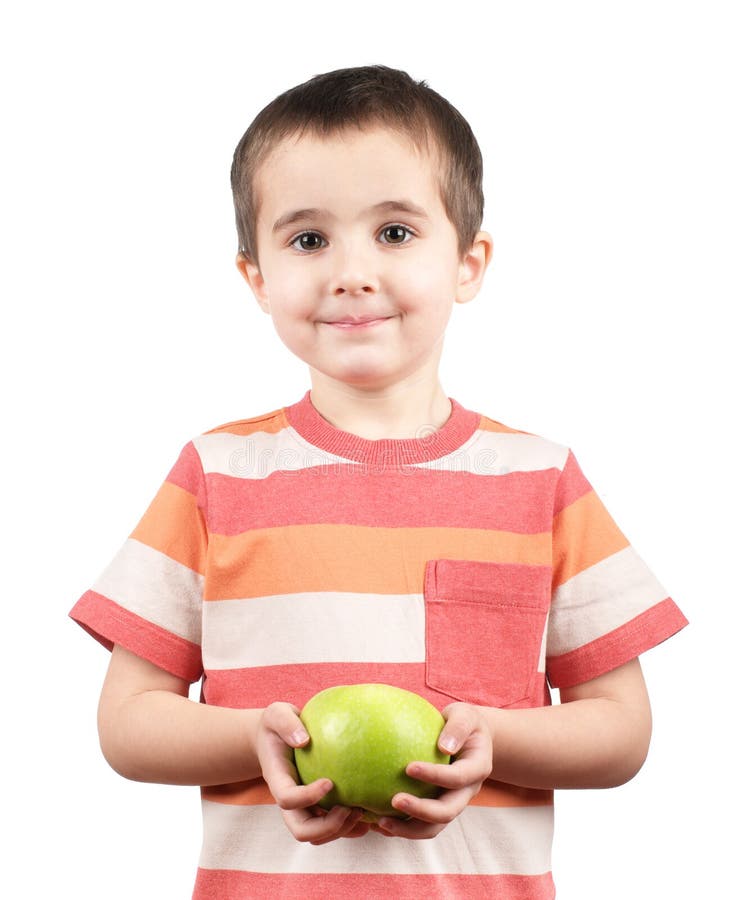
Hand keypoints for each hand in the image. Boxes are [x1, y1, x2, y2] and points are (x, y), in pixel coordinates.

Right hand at [256, 701, 370, 844]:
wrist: (276, 737)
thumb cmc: (278, 724)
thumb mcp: (277, 715)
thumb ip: (286, 723)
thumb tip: (304, 739)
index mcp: (277, 780)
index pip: (287, 799)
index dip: (307, 797)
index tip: (330, 782)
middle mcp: (289, 800)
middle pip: (301, 830)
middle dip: (327, 826)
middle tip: (351, 808)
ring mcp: (303, 807)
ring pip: (317, 836)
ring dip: (340, 830)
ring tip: (363, 812)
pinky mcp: (316, 807)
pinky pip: (331, 828)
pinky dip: (349, 829)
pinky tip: (369, 817)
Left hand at [373, 701, 492, 839]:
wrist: (470, 737)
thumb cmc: (464, 721)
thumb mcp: (465, 715)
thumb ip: (457, 727)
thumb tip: (444, 747)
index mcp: (478, 768)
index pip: (457, 778)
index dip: (435, 776)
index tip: (408, 767)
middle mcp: (467, 792)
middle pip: (447, 812)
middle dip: (421, 811)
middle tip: (394, 800)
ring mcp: (453, 803)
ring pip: (433, 827)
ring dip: (408, 830)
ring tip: (380, 823)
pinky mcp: (438, 808)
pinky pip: (421, 825)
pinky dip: (401, 828)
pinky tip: (376, 823)